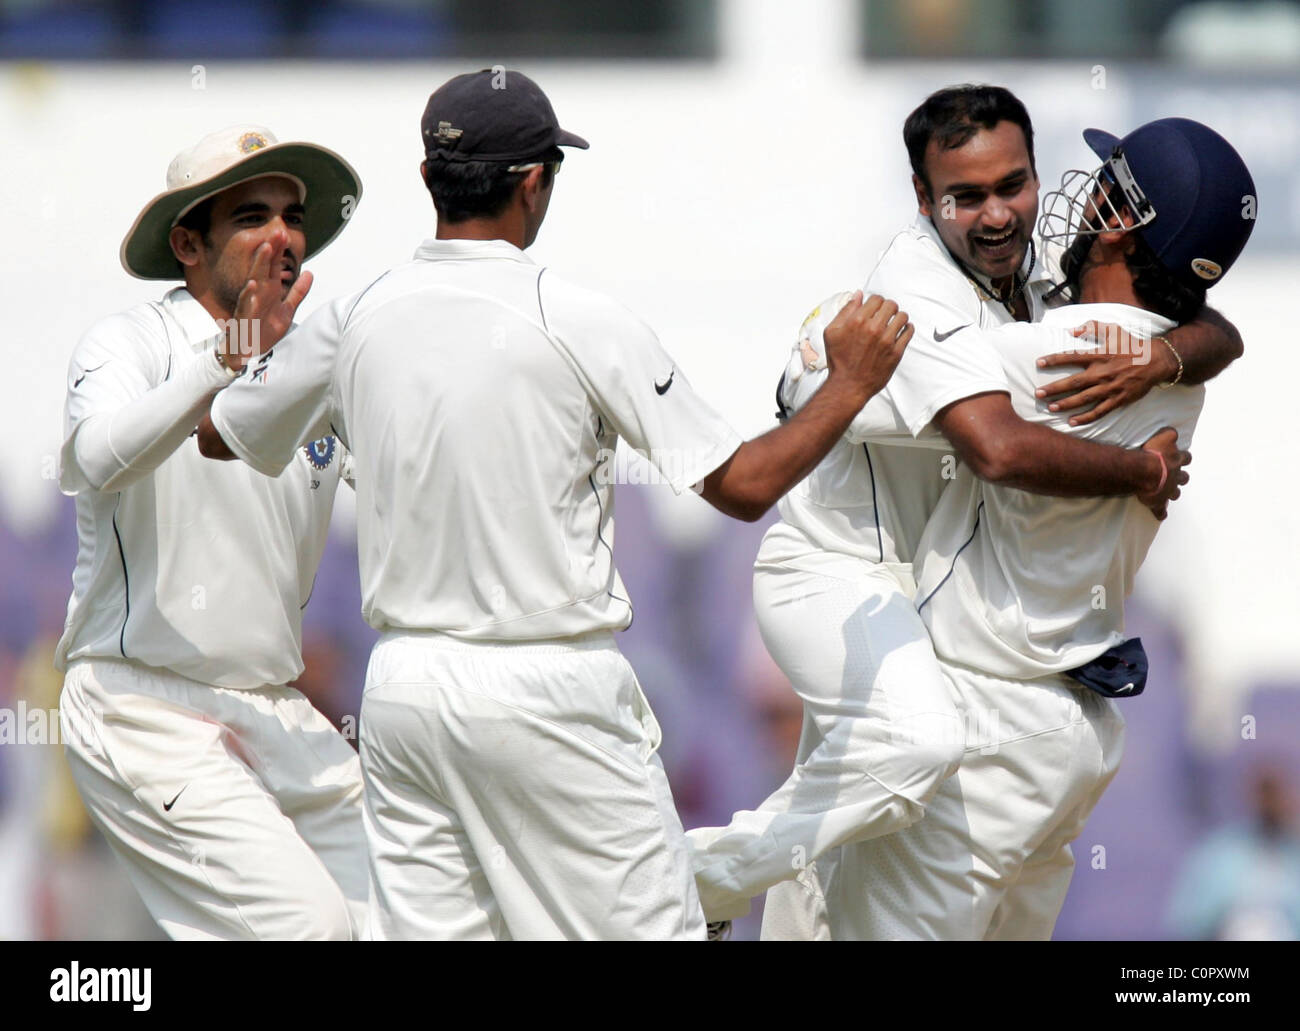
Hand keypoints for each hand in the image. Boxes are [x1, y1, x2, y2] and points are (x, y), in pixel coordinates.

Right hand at [218, 230, 312, 372]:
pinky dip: (249, 295)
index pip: (274, 266)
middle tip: (277, 231)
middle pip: (265, 267)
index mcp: (269, 290)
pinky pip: (245, 305)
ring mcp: (250, 304)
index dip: (280, 251)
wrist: (248, 353)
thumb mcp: (287, 310)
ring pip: (254, 280)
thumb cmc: (264, 330)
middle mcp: (259, 293)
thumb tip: (309, 273)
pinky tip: (253, 284)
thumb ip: (298, 292)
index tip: (285, 234)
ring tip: (266, 248)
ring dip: (259, 264)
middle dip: (271, 250)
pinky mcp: (244, 318)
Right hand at [822, 291, 911, 400]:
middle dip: (888, 308)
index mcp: (857, 321)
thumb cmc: (839, 360)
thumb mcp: (832, 332)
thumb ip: (845, 311)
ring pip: (903, 316)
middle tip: (885, 315)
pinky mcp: (896, 352)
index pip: (876, 299)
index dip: (876, 302)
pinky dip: (907, 328)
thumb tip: (858, 295)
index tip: (875, 308)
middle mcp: (873, 328)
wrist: (848, 385)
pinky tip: (902, 331)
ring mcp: (886, 340)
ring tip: (894, 323)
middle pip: (891, 305)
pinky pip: (909, 332)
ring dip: (899, 317)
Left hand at [1034, 321, 1176, 426]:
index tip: (1039, 363)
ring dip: (1066, 404)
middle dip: (1054, 388)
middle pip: (1074, 382)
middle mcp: (1103, 372)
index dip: (1054, 359)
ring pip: (1084, 398)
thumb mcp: (1114, 330)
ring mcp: (1110, 388)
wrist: (1157, 361)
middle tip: (1038, 393)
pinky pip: (1099, 411)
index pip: (1072, 357)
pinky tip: (1072, 422)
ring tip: (1050, 408)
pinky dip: (1086, 417)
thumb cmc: (1132, 345)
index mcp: (1100, 355)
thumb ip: (1093, 327)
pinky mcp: (1118, 399)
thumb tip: (1072, 330)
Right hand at [1135, 426, 1190, 519]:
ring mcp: (1168, 491)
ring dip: (1172, 493)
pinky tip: (1160, 515)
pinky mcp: (1158, 502)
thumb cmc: (1152, 454)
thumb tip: (1173, 432)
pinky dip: (1160, 513)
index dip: (1183, 458)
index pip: (1185, 458)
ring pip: (1175, 493)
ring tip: (1168, 493)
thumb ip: (1170, 434)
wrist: (1144, 472)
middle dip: (1181, 477)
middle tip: (1175, 477)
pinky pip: (1160, 510)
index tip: (1181, 458)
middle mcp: (1175, 477)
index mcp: (1176, 461)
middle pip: (1183, 478)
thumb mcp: (1163, 437)